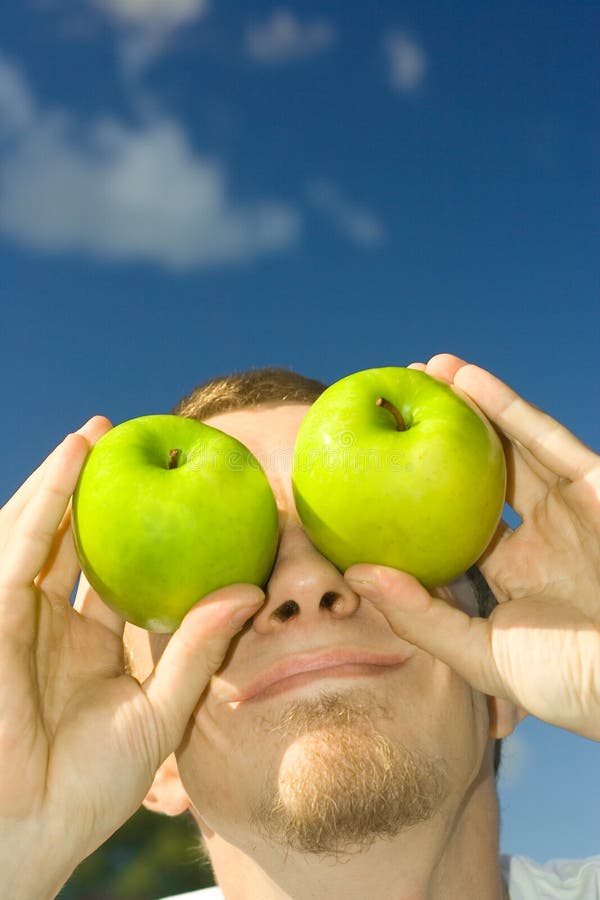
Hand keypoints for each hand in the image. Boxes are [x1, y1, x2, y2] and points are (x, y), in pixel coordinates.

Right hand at [0, 419, 263, 897]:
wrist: (37, 830)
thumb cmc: (94, 785)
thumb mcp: (162, 710)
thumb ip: (200, 651)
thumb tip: (252, 593)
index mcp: (86, 641)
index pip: (110, 571)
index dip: (136, 530)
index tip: (171, 491)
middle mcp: (48, 621)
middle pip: (68, 540)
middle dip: (91, 491)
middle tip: (125, 442)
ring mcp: (17, 616)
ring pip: (38, 533)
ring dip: (62, 482)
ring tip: (96, 435)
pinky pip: (21, 551)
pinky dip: (43, 505)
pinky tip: (71, 462)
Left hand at [345, 354, 599, 740]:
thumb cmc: (570, 682)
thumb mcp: (483, 654)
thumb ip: (421, 616)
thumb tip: (355, 574)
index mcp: (513, 574)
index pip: (456, 524)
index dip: (417, 496)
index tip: (370, 468)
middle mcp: (539, 535)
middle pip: (480, 474)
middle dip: (441, 437)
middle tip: (392, 401)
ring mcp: (568, 506)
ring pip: (511, 444)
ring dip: (470, 404)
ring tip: (425, 370)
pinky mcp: (595, 482)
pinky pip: (545, 437)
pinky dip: (506, 405)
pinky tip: (465, 378)